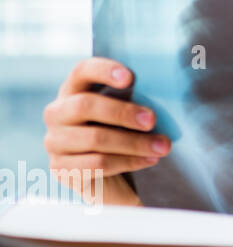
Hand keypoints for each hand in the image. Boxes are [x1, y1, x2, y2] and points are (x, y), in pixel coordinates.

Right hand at [43, 58, 169, 204]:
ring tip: (163, 147)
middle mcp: (57, 113)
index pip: (82, 71)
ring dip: (134, 143)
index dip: (104, 71)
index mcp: (74, 90)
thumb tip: (165, 92)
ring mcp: (54, 142)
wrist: (108, 175)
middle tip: (152, 120)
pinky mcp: (61, 169)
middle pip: (85, 105)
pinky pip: (97, 164)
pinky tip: (150, 159)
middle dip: (123, 112)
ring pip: (95, 138)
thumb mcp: (126, 111)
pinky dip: (129, 161)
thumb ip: (134, 98)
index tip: (131, 78)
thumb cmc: (121, 132)